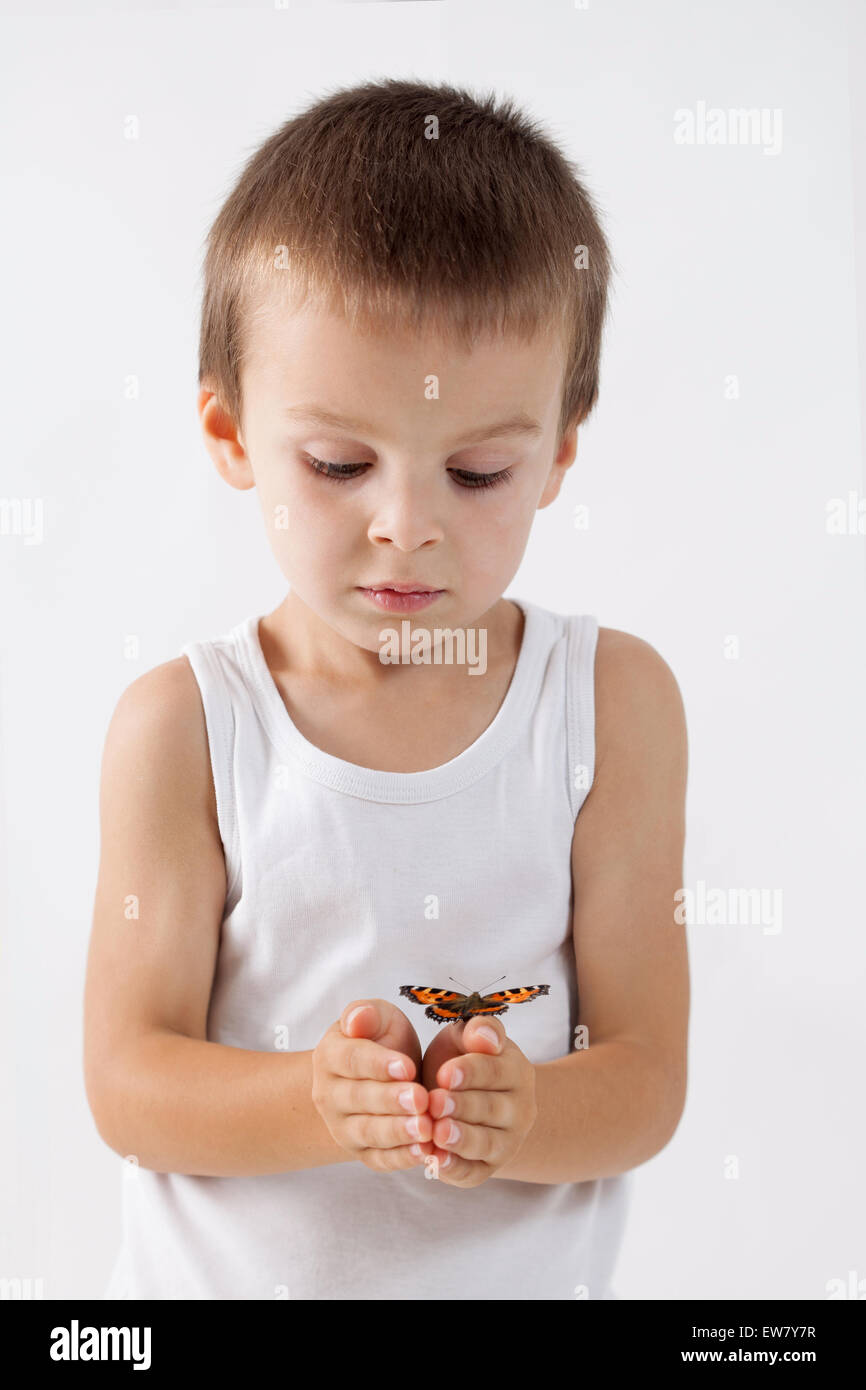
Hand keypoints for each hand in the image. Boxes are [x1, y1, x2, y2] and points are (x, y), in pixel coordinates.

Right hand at [311, 999, 436, 1173]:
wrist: (376, 1078)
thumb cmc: (380, 1040)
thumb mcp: (377, 1017)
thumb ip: (367, 1013)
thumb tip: (356, 1019)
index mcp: (330, 1055)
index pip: (352, 1060)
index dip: (378, 1064)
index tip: (407, 1067)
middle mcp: (329, 1094)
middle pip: (359, 1098)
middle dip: (391, 1100)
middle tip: (421, 1098)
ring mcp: (342, 1126)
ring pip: (367, 1132)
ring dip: (397, 1132)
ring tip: (424, 1128)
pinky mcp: (360, 1151)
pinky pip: (378, 1158)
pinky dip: (400, 1158)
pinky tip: (424, 1152)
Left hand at [420, 1016, 537, 1187]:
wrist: (468, 1100)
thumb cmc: (461, 1062)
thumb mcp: (466, 1038)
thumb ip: (477, 1030)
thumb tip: (486, 1037)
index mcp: (515, 1071)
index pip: (495, 1071)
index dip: (470, 1072)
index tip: (445, 1074)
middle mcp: (519, 1109)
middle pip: (491, 1108)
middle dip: (462, 1107)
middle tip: (435, 1103)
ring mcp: (506, 1142)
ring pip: (485, 1143)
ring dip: (461, 1139)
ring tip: (438, 1133)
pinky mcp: (487, 1168)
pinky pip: (473, 1173)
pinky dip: (454, 1169)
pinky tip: (435, 1162)